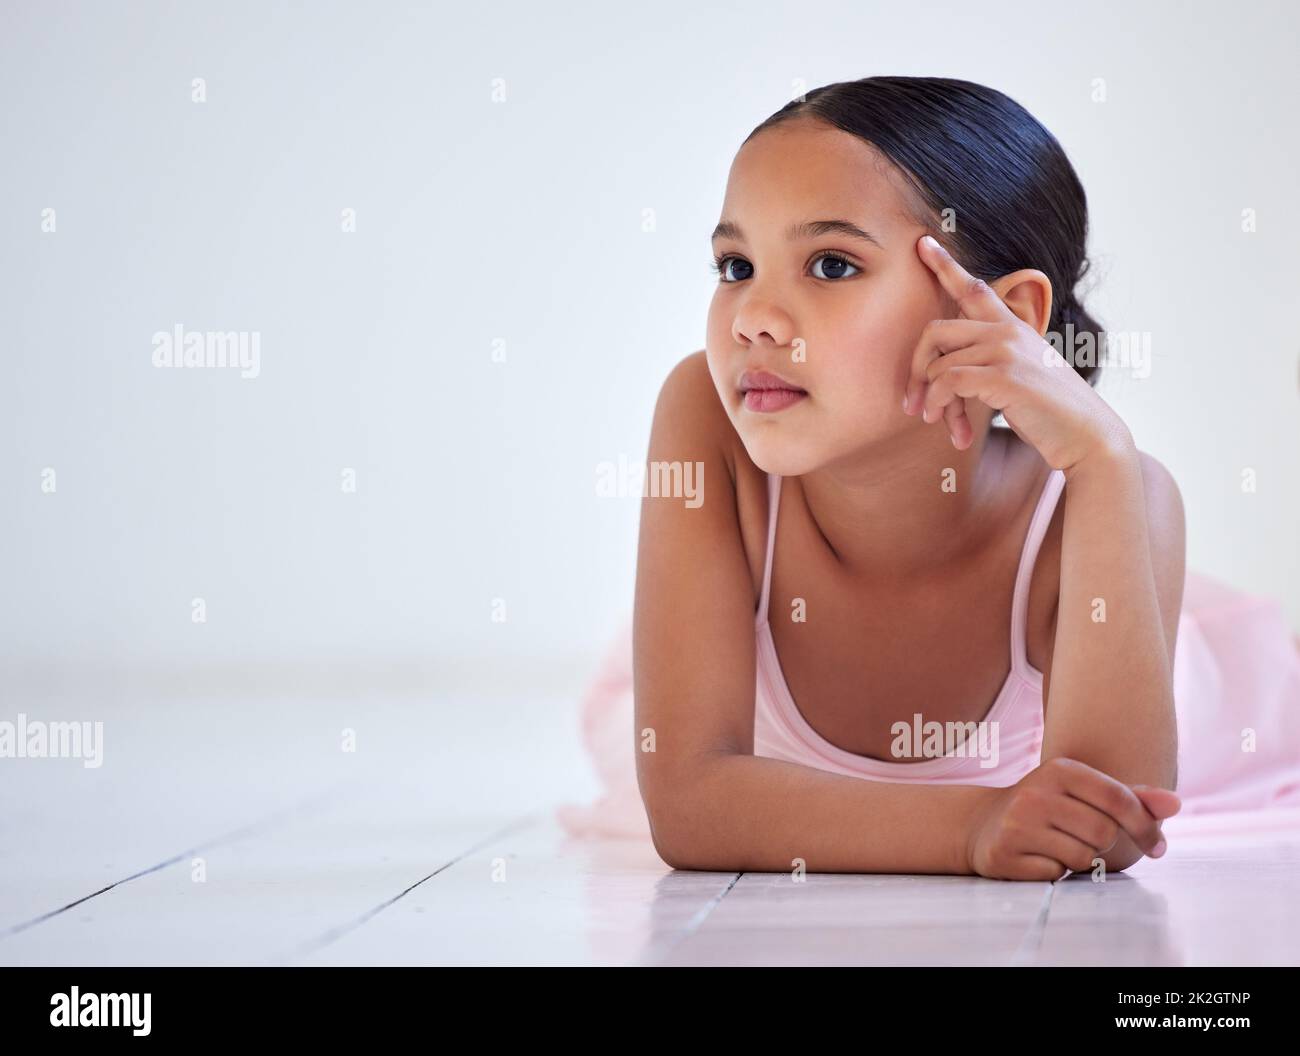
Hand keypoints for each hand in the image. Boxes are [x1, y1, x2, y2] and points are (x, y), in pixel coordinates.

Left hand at [903, 234, 1130, 472]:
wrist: (1087, 435)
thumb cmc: (1050, 412)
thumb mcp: (1021, 374)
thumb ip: (989, 360)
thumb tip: (945, 370)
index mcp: (1013, 326)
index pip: (974, 288)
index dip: (944, 265)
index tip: (922, 244)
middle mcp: (1008, 331)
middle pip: (935, 331)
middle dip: (916, 368)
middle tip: (911, 401)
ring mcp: (1006, 351)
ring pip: (938, 364)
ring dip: (930, 398)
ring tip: (936, 421)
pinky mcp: (1003, 376)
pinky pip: (948, 383)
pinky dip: (940, 404)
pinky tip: (950, 427)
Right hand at [966, 757, 1180, 880]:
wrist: (983, 823)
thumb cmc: (1047, 808)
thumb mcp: (1083, 793)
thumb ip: (1131, 798)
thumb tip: (1176, 804)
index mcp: (1060, 770)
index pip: (1118, 798)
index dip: (1146, 826)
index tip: (1157, 847)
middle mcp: (1035, 792)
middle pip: (1103, 832)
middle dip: (1105, 845)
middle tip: (1089, 842)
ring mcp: (1016, 824)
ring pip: (1081, 857)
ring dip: (1081, 860)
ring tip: (1060, 846)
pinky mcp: (1004, 854)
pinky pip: (1055, 874)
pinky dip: (1056, 871)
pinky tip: (1040, 856)